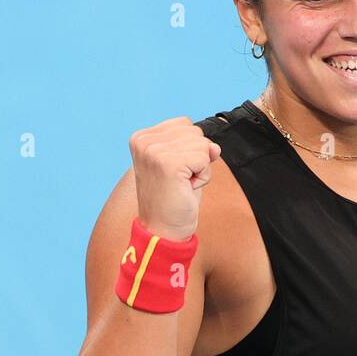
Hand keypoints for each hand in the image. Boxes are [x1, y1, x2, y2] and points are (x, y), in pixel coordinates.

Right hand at [129, 116, 221, 238]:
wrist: (164, 231)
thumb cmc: (173, 200)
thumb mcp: (185, 165)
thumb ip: (198, 147)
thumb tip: (214, 146)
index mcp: (142, 137)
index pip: (185, 124)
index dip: (189, 150)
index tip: (175, 171)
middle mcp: (143, 141)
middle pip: (195, 132)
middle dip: (196, 158)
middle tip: (179, 181)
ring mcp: (153, 151)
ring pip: (202, 145)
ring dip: (200, 168)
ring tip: (182, 185)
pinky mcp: (167, 163)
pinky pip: (204, 158)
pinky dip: (203, 177)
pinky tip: (187, 189)